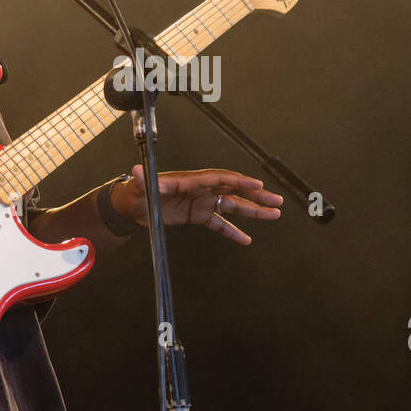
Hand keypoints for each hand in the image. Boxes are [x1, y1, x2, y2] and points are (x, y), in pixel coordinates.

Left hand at [113, 165, 283, 244]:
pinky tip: (247, 239)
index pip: (220, 179)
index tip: (257, 186)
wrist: (133, 205)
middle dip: (256, 196)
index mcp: (192, 180)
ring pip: (232, 206)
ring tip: (274, 215)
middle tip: (276, 201)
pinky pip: (220, 224)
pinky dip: (233, 231)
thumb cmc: (137, 191)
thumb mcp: (140, 186)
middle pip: (234, 191)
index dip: (239, 182)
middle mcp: (202, 190)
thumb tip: (136, 171)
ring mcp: (202, 203)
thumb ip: (142, 179)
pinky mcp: (199, 216)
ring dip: (253, 211)